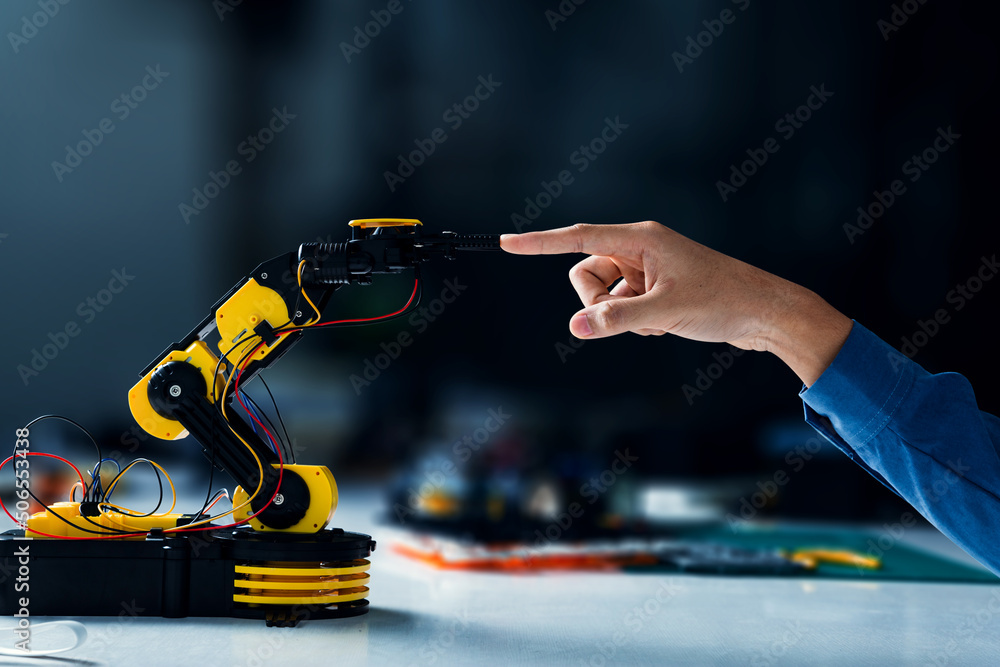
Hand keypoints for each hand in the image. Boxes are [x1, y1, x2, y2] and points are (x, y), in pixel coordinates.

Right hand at [500, 221, 852, 385]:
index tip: (507, 243)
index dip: (540, 243)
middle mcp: (640, 248)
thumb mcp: (665, 313)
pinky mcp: (654, 287)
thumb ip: (616, 319)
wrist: (763, 313)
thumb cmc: (722, 301)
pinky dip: (634, 321)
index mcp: (641, 239)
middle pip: (585, 273)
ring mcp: (647, 268)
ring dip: (619, 315)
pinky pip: (621, 305)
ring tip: (656, 322)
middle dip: (597, 302)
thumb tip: (575, 327)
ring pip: (602, 294)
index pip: (579, 238)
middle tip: (631, 317)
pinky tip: (665, 324)